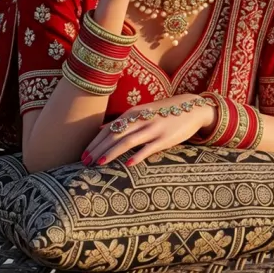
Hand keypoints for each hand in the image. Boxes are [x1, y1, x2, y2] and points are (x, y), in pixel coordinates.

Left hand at [82, 94, 217, 167]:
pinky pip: (149, 148)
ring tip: (99, 164)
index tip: (83, 154)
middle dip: (98, 150)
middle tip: (84, 162)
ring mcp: (152, 129)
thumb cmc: (162, 113)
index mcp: (132, 114)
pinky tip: (128, 164)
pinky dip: (138, 155)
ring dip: (111, 153)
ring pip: (127, 141)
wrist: (191, 108)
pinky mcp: (165, 138)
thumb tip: (101, 130)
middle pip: (114, 136)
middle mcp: (140, 120)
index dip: (95, 142)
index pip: (108, 130)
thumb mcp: (141, 113)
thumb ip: (122, 122)